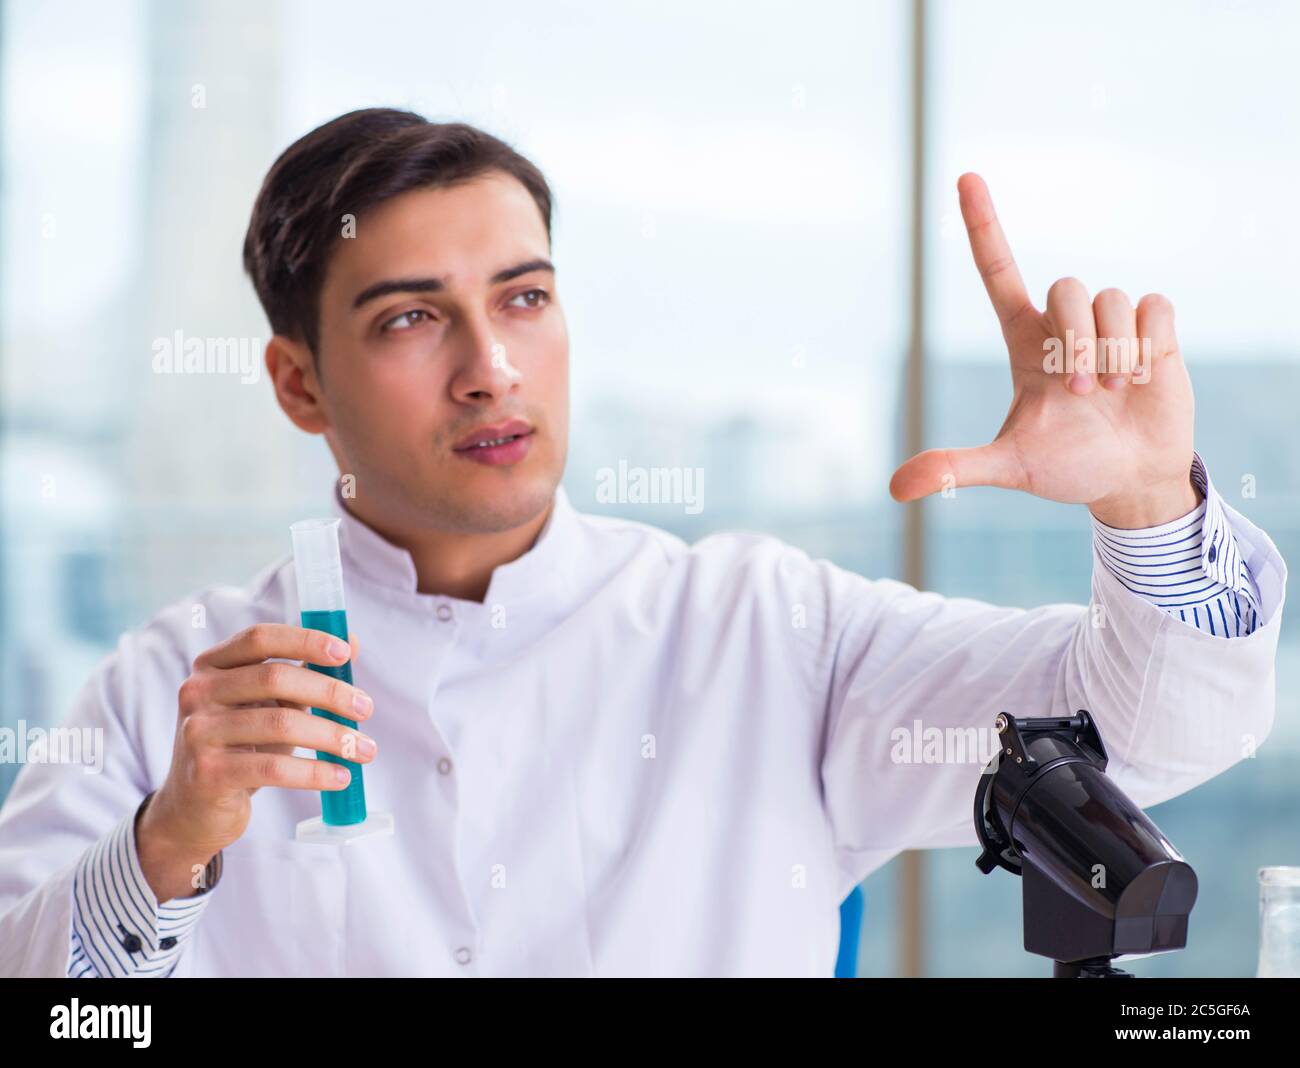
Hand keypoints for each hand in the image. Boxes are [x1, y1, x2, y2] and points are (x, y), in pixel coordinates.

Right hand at [136, 623, 374, 902]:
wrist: (193, 808)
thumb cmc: (241, 746)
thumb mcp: (269, 705)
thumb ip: (304, 673)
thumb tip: (351, 642)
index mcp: (212, 665)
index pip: (260, 639)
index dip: (305, 641)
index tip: (346, 654)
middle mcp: (198, 692)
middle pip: (275, 678)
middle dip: (330, 693)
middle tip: (366, 709)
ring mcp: (198, 732)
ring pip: (281, 724)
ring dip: (333, 736)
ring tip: (365, 749)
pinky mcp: (207, 774)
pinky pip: (274, 768)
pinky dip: (316, 772)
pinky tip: (341, 777)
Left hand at [889, 173, 1199, 527]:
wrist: (1128, 479)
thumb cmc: (1066, 466)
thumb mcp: (1010, 467)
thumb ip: (957, 469)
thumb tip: (897, 488)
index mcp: (1024, 341)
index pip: (997, 270)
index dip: (983, 225)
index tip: (964, 177)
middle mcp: (1064, 324)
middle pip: (1066, 285)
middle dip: (1077, 339)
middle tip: (1081, 390)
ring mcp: (1111, 323)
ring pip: (1111, 298)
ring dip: (1114, 352)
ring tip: (1113, 393)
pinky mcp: (1154, 328)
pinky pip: (1153, 306)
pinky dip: (1149, 345)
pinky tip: (1144, 376)